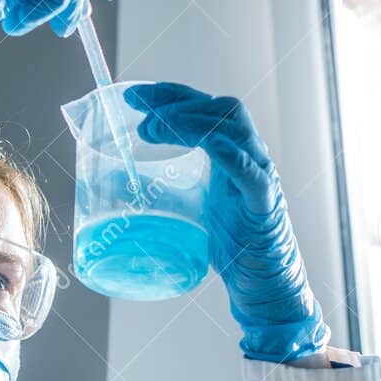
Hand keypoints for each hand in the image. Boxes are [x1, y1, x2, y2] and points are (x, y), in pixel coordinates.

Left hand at [126, 82, 328, 363]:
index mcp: (232, 156)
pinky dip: (230, 154)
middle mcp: (250, 158)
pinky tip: (208, 143)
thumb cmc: (232, 248)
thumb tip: (115, 187)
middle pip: (220, 107)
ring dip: (191, 120)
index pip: (205, 107)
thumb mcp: (193, 208)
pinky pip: (252, 172)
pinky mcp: (264, 205)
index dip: (171, 94)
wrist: (264, 285)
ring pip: (235, 126)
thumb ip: (168, 190)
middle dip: (176, 101)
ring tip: (155, 130)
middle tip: (139, 111)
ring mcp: (260, 178)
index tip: (134, 95)